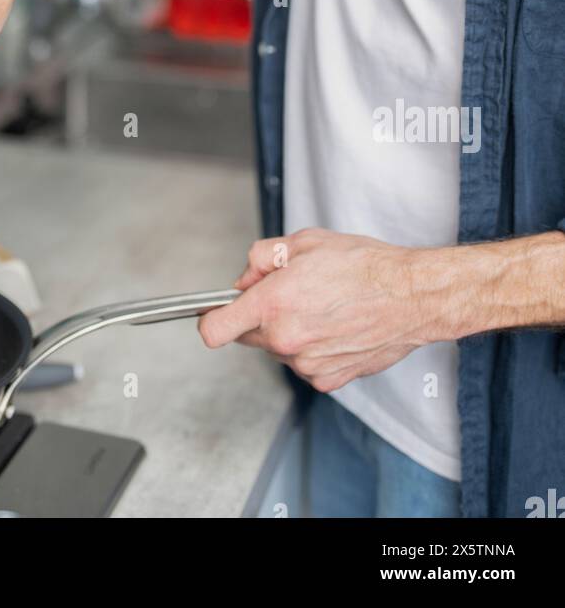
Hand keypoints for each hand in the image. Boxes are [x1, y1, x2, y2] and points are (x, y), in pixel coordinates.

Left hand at [198, 228, 440, 392]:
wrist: (411, 297)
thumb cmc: (364, 266)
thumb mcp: (303, 241)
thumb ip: (262, 258)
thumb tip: (245, 277)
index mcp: (273, 303)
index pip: (215, 329)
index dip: (210, 318)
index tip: (214, 311)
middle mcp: (286, 339)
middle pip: (248, 336)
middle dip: (259, 316)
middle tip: (290, 292)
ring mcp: (306, 364)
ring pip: (278, 349)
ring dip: (289, 331)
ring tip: (322, 307)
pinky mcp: (327, 380)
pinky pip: (304, 364)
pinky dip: (313, 348)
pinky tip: (335, 327)